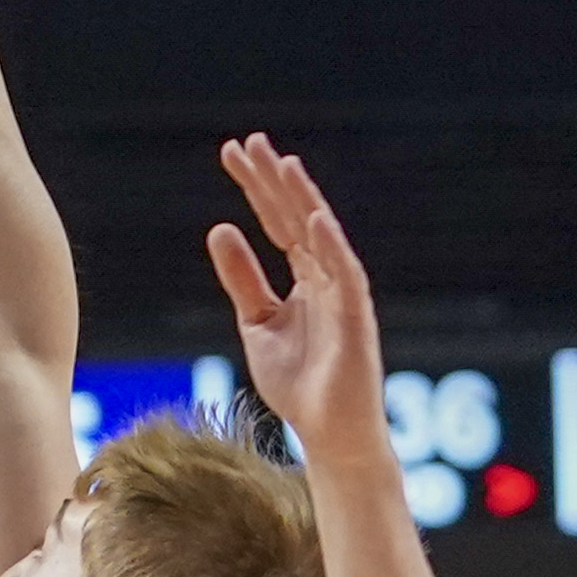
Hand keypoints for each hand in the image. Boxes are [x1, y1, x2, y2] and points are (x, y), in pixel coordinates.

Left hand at [208, 139, 393, 477]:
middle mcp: (327, 277)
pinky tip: (314, 219)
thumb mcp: (257, 324)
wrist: (329, 434)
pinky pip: (346, 277)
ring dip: (304, 201)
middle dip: (274, 180)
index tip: (232, 152)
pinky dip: (332, 247)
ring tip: (282, 165)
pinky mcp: (357, 320)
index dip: (256, 186)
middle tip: (250, 142)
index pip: (277, 221)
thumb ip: (243, 279)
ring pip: (323, 238)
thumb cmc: (299, 384)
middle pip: (297, 218)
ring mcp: (343, 296)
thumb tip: (220, 228)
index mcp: (305, 278)